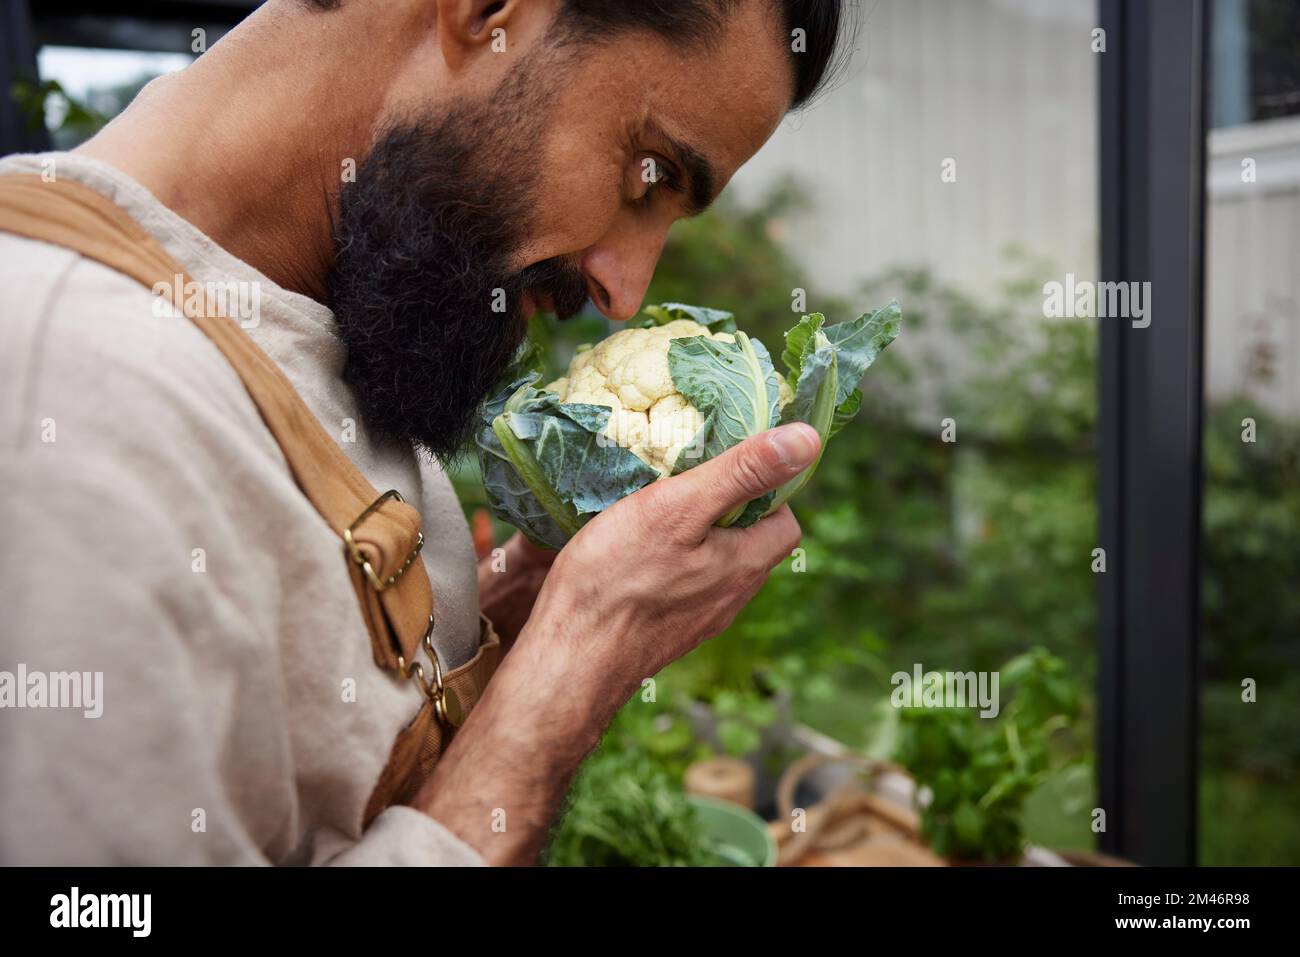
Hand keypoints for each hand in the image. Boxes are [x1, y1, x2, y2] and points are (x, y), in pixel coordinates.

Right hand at [417, 422, 818, 864]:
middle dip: (728, 509)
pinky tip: (633, 555)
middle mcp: (730, 598)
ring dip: (696, 538)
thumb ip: (743, 472)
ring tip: (657, 511)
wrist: (570, 661)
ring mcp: (698, 621)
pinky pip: (682, 589)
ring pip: (714, 567)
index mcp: (745, 565)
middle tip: (687, 480)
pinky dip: (669, 564)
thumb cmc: (618, 580)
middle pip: (750, 543)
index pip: (785, 521)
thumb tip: (807, 439)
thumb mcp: (680, 507)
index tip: (728, 465)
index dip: (766, 488)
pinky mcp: (665, 634)